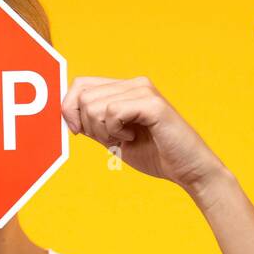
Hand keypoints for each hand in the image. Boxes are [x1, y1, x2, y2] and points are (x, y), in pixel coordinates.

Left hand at [61, 76, 228, 204]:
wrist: (188, 170)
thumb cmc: (154, 155)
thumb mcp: (113, 138)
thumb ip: (93, 124)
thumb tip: (66, 114)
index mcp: (125, 89)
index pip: (80, 85)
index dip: (70, 109)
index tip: (79, 133)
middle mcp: (134, 84)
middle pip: (83, 95)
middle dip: (88, 125)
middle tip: (111, 139)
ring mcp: (143, 90)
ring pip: (94, 105)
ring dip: (103, 131)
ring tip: (125, 139)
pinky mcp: (152, 103)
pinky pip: (112, 112)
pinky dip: (116, 131)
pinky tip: (133, 137)